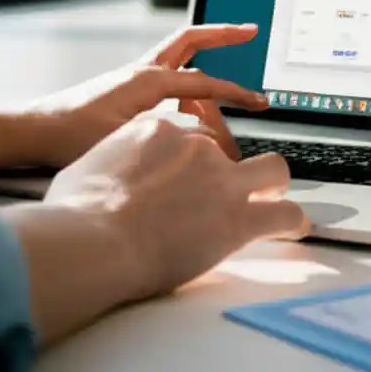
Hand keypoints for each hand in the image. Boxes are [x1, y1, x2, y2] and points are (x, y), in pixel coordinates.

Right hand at [8, 113, 308, 342]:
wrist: (93, 240)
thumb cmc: (75, 215)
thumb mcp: (84, 170)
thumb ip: (108, 166)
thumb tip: (105, 180)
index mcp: (155, 131)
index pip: (186, 136)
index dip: (187, 161)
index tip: (185, 177)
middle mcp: (194, 147)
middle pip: (228, 148)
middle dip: (230, 167)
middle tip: (226, 188)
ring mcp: (221, 179)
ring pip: (271, 169)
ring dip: (273, 185)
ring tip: (272, 199)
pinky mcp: (239, 216)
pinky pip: (283, 214)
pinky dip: (292, 221)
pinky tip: (295, 228)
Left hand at [26, 24, 267, 166]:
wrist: (31, 131)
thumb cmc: (69, 137)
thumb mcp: (125, 140)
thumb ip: (168, 136)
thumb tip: (204, 139)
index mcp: (147, 80)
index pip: (204, 83)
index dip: (236, 94)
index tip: (260, 104)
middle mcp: (142, 71)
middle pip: (192, 40)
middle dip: (224, 34)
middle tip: (251, 31)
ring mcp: (134, 77)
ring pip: (181, 59)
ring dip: (208, 69)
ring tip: (231, 97)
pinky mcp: (127, 88)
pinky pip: (168, 79)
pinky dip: (188, 90)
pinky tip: (195, 114)